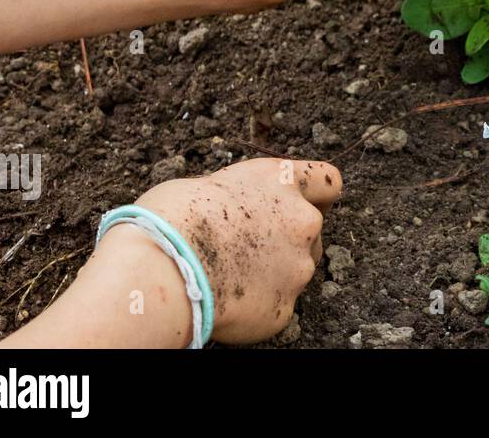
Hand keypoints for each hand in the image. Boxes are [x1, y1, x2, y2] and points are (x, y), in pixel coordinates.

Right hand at [135, 159, 341, 343]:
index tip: (305, 203)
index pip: (328, 181)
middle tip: (247, 248)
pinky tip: (225, 302)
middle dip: (288, 237)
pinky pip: (276, 305)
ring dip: (274, 271)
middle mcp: (302, 221)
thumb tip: (235, 209)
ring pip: (297, 268)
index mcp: (281, 182)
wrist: (160, 271)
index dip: (318, 195)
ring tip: (228, 276)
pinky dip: (257, 305)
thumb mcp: (205, 184)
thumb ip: (238, 195)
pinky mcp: (285, 308)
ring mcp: (298, 267)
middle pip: (312, 229)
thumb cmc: (169, 220)